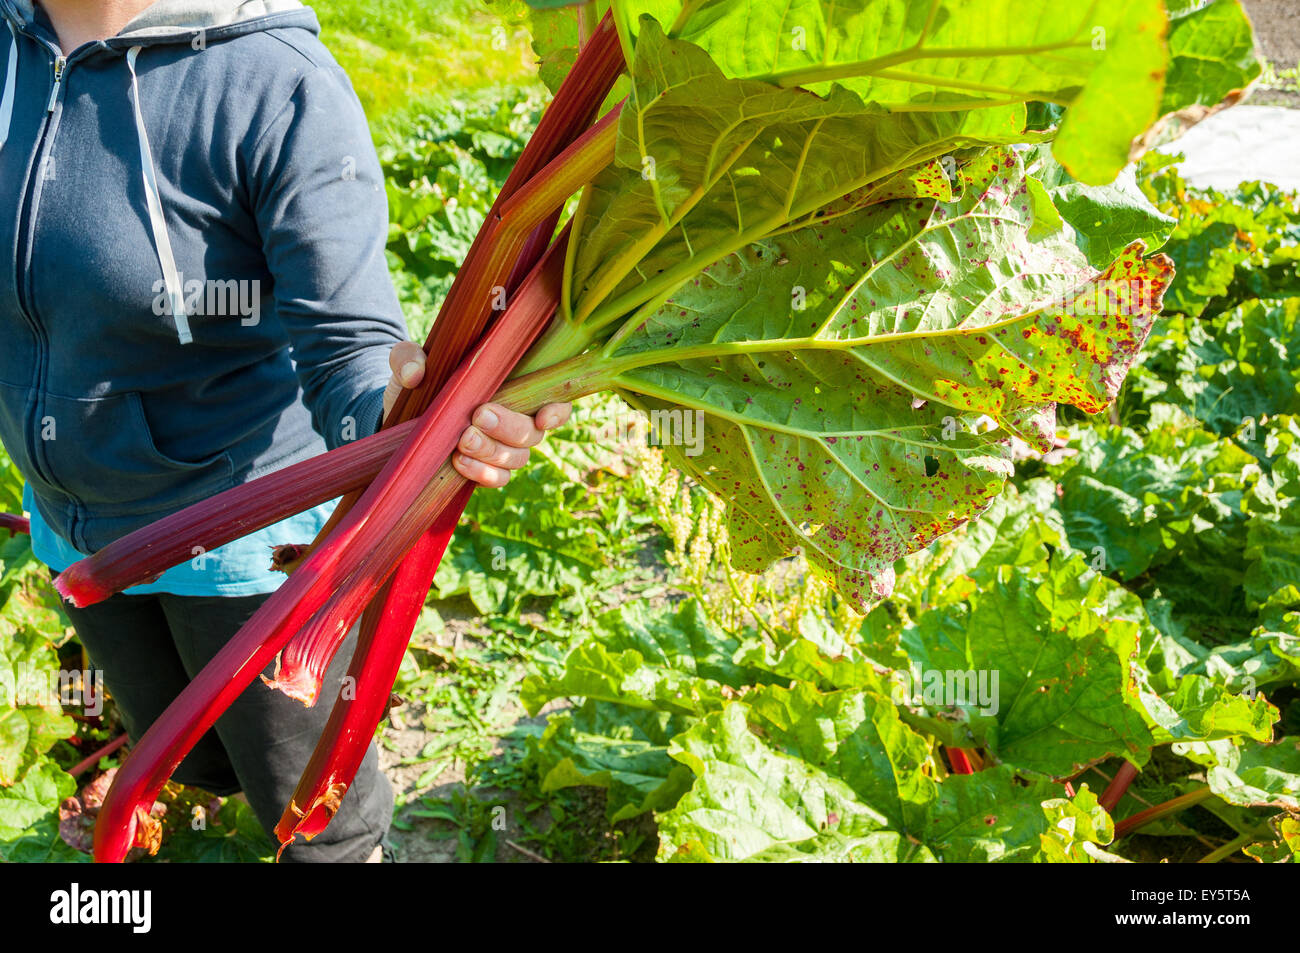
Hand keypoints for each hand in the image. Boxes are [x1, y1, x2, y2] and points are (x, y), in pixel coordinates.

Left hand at [386, 342, 571, 487]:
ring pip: (518, 457)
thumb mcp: (409, 361)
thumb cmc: (418, 378)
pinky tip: (459, 463)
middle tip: (478, 417)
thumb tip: (415, 373)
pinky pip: (499, 478)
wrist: (401, 411)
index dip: (557, 410)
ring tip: (462, 442)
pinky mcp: (486, 466)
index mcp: (513, 381)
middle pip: (533, 432)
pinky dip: (483, 474)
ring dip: (492, 451)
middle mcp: (517, 414)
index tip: (541, 418)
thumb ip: (409, 358)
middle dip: (508, 427)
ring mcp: (503, 444)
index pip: (553, 397)